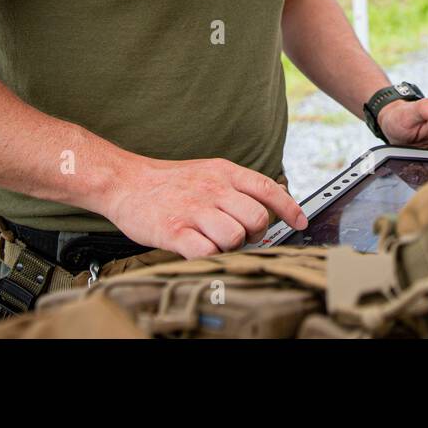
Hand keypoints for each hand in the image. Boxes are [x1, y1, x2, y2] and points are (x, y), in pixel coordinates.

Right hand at [102, 157, 307, 259]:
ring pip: (235, 237)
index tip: (301, 222)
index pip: (268, 189)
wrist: (126, 182)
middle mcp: (213, 189)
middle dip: (255, 234)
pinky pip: (207, 251)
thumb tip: (275, 198)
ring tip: (216, 242)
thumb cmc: (169, 182)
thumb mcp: (209, 170)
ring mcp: (194, 210)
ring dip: (231, 247)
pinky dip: (211, 256)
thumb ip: (239, 185)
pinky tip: (201, 249)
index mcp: (224, 172)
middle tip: (241, 236)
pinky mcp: (175, 231)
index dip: (289, 208)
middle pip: (256, 218)